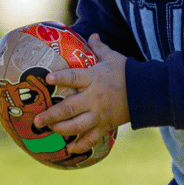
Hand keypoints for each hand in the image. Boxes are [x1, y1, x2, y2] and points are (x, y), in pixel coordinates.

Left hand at [32, 34, 129, 154]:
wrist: (146, 91)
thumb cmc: (127, 72)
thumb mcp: (113, 57)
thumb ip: (99, 48)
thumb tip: (92, 34)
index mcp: (94, 79)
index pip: (74, 78)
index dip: (60, 78)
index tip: (47, 78)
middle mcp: (94, 98)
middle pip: (69, 108)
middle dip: (50, 115)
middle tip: (36, 120)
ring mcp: (99, 114)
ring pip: (77, 125)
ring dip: (61, 130)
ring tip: (49, 131)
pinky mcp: (106, 125)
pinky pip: (91, 138)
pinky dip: (80, 146)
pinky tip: (69, 150)